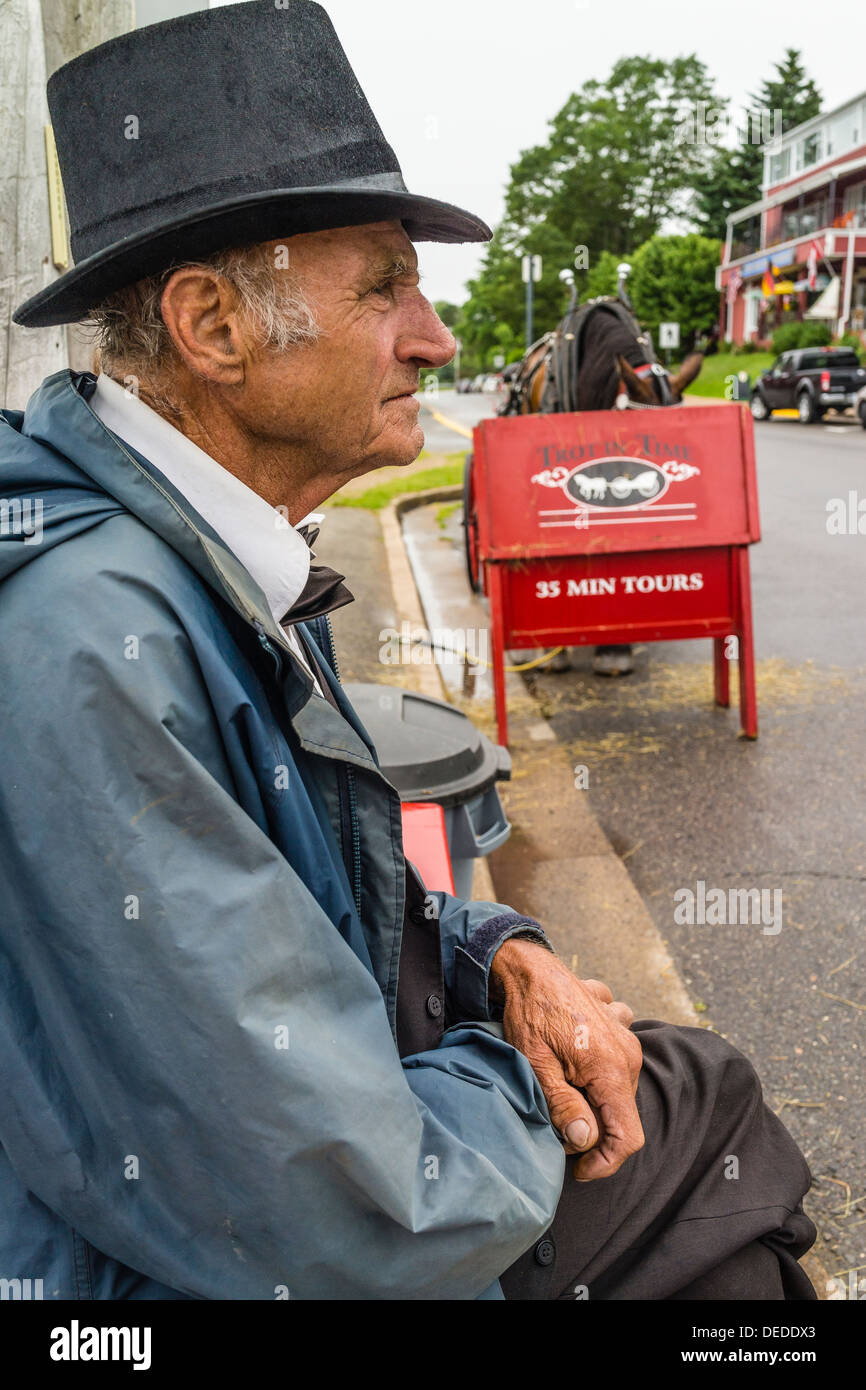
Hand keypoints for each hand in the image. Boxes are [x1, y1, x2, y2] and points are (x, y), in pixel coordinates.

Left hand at [490, 940, 643, 1181]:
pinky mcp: (617, 1024)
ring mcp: (625, 1035)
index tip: (578, 1168)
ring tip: (560, 1084)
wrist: (528, 966)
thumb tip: (585, 1142)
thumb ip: (563, 1107)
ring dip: (592, 1096)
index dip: (604, 1163)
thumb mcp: (536, 1067)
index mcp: (612, 1069)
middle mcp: (628, 1053)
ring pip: (617, 1088)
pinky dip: (596, 1066)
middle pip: (620, 1114)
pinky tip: (571, 1056)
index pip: (627, 1137)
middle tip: (555, 1119)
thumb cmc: (529, 1014)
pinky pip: (615, 1057)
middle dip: (592, 1127)